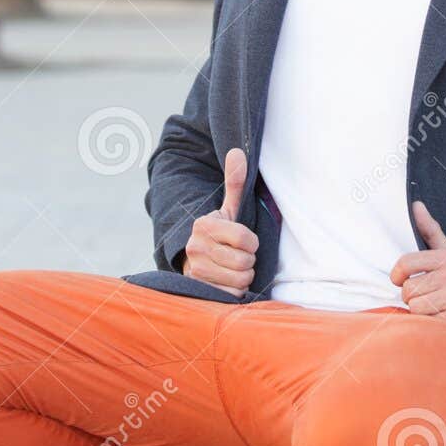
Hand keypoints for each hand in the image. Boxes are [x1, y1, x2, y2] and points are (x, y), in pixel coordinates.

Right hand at [181, 147, 258, 296]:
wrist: (194, 261)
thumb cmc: (219, 234)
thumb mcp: (227, 210)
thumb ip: (234, 183)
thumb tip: (238, 151)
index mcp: (204, 225)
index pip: (246, 238)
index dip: (252, 242)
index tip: (245, 241)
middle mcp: (195, 247)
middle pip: (245, 260)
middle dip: (248, 260)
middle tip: (237, 256)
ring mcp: (195, 270)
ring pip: (240, 278)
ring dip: (242, 276)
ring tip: (232, 268)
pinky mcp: (198, 289)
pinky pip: (231, 294)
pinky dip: (234, 290)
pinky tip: (226, 282)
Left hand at [390, 199, 445, 349]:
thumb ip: (431, 231)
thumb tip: (416, 205)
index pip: (406, 262)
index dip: (397, 274)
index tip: (399, 280)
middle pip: (408, 290)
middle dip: (414, 298)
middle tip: (430, 299)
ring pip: (416, 308)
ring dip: (423, 313)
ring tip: (440, 309)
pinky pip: (428, 323)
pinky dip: (433, 325)